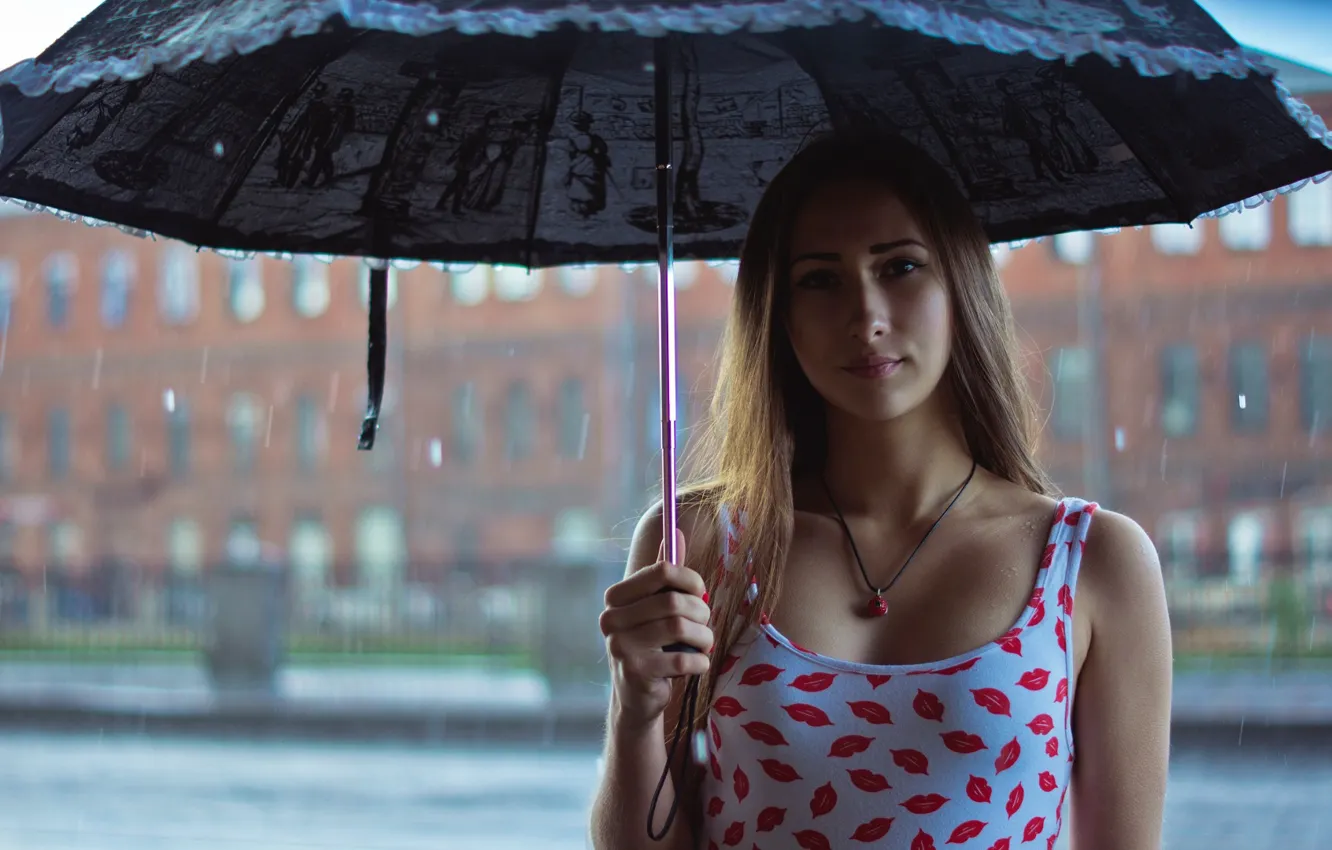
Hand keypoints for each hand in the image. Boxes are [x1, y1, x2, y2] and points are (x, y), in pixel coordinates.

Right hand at [599, 530, 711, 730]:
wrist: (636, 697)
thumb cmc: (652, 645)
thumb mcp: (655, 608)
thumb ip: (665, 574)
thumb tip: (677, 531)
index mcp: (616, 597)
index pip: (661, 570)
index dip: (690, 578)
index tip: (700, 591)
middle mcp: (611, 619)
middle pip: (674, 600)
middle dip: (700, 612)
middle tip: (705, 623)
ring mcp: (621, 647)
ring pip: (680, 628)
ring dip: (703, 637)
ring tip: (703, 644)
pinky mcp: (636, 672)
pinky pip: (684, 660)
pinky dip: (700, 661)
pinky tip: (697, 664)